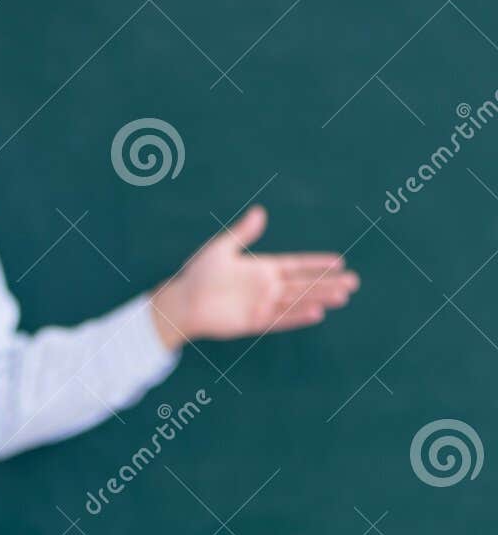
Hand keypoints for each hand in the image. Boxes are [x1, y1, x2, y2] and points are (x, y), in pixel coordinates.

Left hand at [150, 205, 358, 349]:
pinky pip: (280, 320)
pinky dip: (297, 317)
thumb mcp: (222, 249)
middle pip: (304, 285)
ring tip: (343, 296)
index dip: (317, 264)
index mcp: (262, 269)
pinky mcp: (253, 322)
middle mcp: (266, 288)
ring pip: (297, 302)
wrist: (181, 302)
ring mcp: (261, 306)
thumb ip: (243, 233)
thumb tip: (261, 212)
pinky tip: (317, 313)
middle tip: (354, 282)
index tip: (340, 262)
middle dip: (328, 283)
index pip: (297, 266)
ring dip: (319, 298)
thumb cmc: (198, 274)